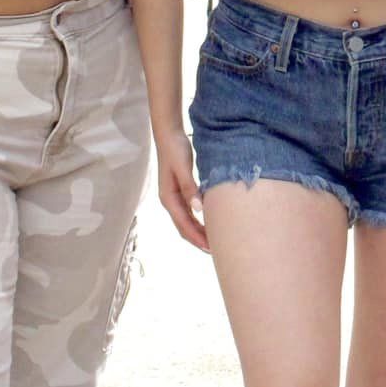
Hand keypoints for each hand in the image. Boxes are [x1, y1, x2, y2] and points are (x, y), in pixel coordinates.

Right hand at [155, 123, 208, 252]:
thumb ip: (190, 188)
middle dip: (198, 240)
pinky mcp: (179, 191)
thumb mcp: (184, 167)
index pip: (184, 225)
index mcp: (169, 198)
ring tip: (214, 241)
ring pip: (186, 221)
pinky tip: (209, 222)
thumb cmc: (176, 149)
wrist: (168, 134)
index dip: (197, 237)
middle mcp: (169, 201)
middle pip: (184, 227)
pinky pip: (188, 212)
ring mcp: (173, 197)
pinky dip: (198, 221)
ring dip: (198, 232)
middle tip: (216, 251)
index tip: (211, 248)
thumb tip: (198, 209)